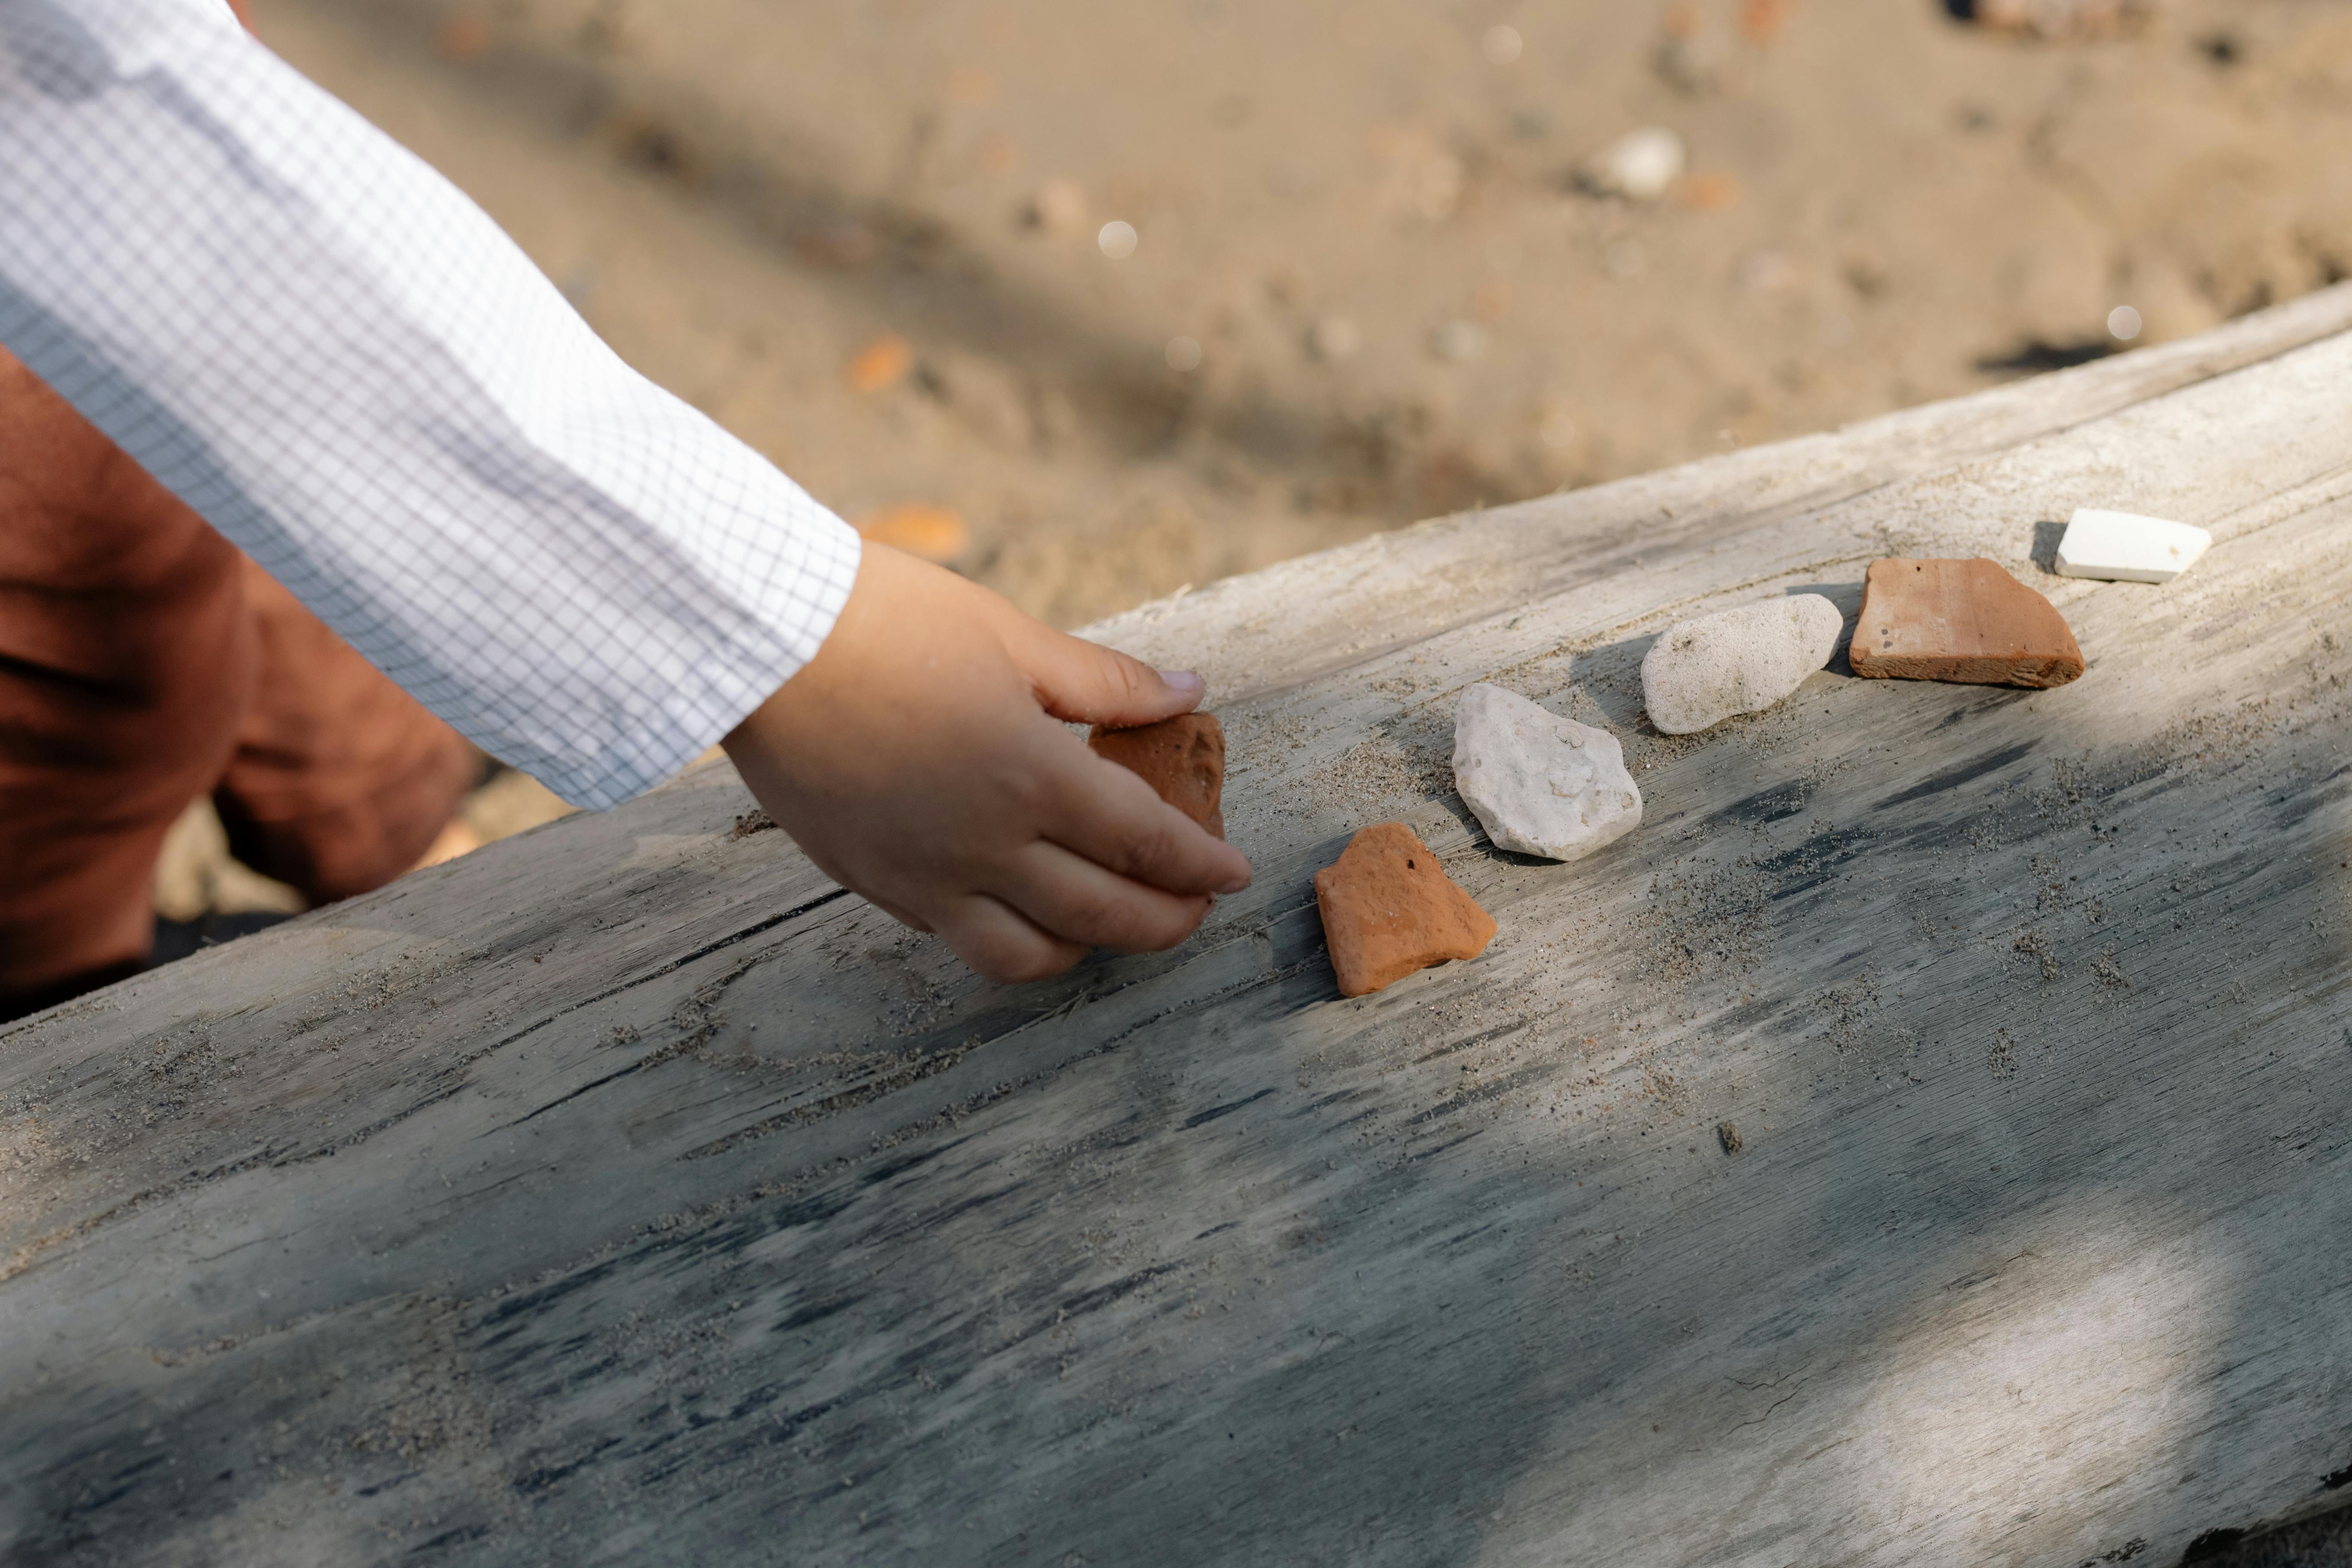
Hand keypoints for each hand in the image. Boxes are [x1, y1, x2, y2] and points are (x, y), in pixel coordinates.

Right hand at [723, 543, 1252, 981]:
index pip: (1146, 844)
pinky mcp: (871, 882)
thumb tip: (1189, 691)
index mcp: (1033, 776)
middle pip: (1101, 915)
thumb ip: (1106, 681)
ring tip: (1107, 921)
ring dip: (1083, 948)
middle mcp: (985, 844)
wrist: (758, 640)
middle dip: (1164, 921)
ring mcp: (924, 875)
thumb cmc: (886, 620)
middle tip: (1192, 911)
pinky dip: (1004, 934)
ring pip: (1026, 955)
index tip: (1234, 874)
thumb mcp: (1010, 635)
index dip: (1200, 866)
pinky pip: (954, 936)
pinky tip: (1019, 905)